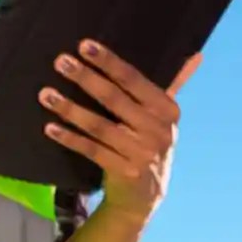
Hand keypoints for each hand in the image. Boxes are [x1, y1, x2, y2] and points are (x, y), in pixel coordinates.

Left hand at [39, 41, 201, 220]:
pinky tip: (50, 127)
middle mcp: (158, 130)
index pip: (134, 79)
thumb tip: (196, 54)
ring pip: (100, 126)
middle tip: (60, 61)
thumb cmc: (148, 143)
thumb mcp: (163, 117)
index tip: (84, 45)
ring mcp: (142, 153)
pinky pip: (92, 151)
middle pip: (114, 99)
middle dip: (85, 78)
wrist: (145, 196)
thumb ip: (175, 85)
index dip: (109, 62)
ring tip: (45, 94)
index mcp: (167, 110)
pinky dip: (70, 138)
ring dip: (70, 108)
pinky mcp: (124, 172)